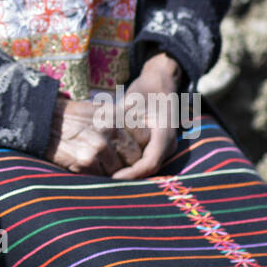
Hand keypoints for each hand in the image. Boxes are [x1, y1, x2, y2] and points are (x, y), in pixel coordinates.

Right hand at [44, 94, 142, 175]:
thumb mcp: (97, 108)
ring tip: (98, 166)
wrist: (40, 122)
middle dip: (127, 162)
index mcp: (115, 115)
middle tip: (114, 162)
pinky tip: (87, 169)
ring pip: (120, 170)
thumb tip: (139, 119)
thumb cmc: (69, 117)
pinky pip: (102, 178)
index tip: (129, 149)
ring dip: (112, 172)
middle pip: (135, 156)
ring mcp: (99, 147)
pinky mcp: (86, 162)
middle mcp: (110, 130)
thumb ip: (119, 116)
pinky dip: (96, 177)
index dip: (138, 145)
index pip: (144, 136)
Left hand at [109, 53, 182, 180]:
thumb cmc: (146, 89)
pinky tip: (110, 169)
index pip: (150, 163)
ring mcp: (163, 147)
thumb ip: (120, 115)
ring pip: (145, 168)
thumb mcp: (133, 99)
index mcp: (164, 134)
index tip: (113, 178)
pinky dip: (128, 167)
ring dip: (127, 175)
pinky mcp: (155, 147)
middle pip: (147, 170)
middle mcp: (167, 144)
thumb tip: (100, 126)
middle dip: (127, 178)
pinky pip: (143, 162)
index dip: (131, 174)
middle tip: (103, 184)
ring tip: (104, 180)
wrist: (160, 83)